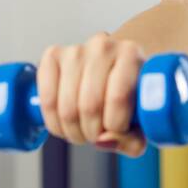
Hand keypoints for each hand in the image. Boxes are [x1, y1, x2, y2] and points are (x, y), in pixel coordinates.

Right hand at [37, 32, 187, 156]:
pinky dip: (52, 120)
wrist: (115, 66)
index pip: (118, 98)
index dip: (115, 127)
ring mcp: (75, 50)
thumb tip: (102, 141)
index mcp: (131, 54)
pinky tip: (62, 123)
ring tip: (81, 131)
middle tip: (96, 136)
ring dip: (71, 131)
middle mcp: (103, 45)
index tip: (116, 131)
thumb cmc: (131, 95)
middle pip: (89, 105)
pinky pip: (46, 99)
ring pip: (66, 107)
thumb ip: (131, 140)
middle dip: (91, 133)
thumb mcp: (142, 120)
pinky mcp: (52, 56)